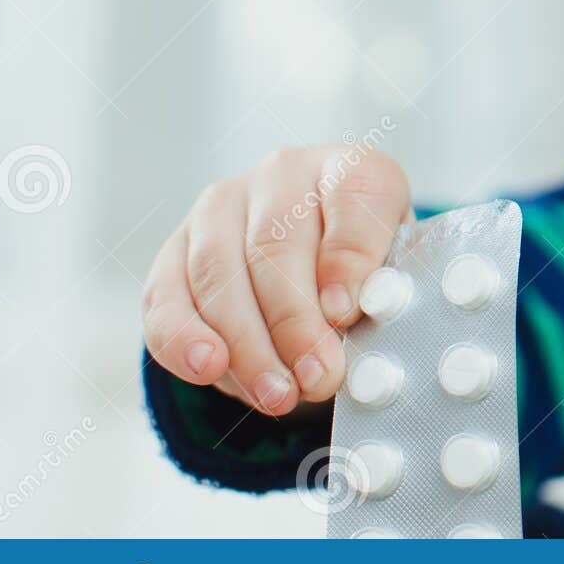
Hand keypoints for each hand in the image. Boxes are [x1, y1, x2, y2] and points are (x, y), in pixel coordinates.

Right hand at [140, 146, 410, 415]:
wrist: (319, 266)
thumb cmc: (368, 270)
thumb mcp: (397, 269)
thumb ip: (383, 287)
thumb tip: (352, 319)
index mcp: (349, 169)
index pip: (352, 195)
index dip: (349, 256)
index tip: (346, 312)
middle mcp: (282, 175)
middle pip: (275, 243)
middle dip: (296, 321)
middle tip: (317, 377)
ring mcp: (221, 207)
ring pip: (218, 272)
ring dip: (247, 343)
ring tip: (277, 394)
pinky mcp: (175, 250)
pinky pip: (166, 295)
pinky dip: (183, 337)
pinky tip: (209, 368)